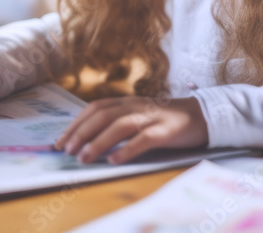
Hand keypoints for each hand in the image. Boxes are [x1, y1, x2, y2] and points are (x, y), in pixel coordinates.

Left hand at [54, 96, 207, 164]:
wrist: (202, 115)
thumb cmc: (165, 118)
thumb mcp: (138, 114)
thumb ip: (117, 121)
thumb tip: (87, 139)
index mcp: (127, 101)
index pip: (95, 108)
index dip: (76, 124)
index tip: (60, 141)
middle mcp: (136, 105)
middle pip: (103, 115)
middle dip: (81, 133)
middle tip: (67, 151)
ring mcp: (152, 117)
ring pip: (120, 125)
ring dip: (98, 142)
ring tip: (84, 158)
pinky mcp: (166, 130)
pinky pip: (144, 139)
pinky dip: (127, 149)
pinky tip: (114, 160)